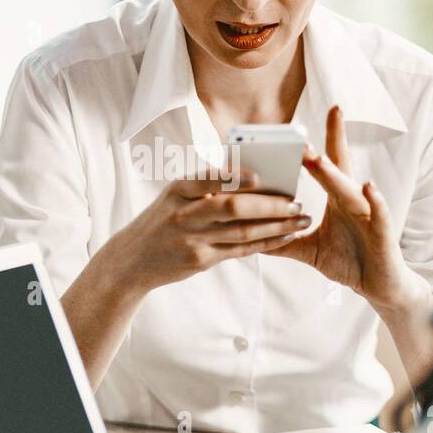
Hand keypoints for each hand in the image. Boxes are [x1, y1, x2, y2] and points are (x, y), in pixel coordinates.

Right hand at [112, 171, 311, 292]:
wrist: (132, 260)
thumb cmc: (161, 220)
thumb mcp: (174, 196)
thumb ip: (205, 186)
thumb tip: (248, 173)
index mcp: (179, 189)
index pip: (210, 179)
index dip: (236, 178)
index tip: (261, 176)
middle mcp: (184, 214)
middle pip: (233, 208)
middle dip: (269, 205)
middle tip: (295, 202)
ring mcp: (192, 239)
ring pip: (242, 232)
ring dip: (276, 226)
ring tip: (299, 220)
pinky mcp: (200, 260)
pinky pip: (239, 251)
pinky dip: (265, 243)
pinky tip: (284, 237)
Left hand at [270, 105, 425, 313]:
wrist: (377, 286)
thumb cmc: (348, 261)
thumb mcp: (310, 250)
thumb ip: (284, 240)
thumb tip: (252, 237)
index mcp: (337, 199)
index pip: (327, 165)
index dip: (322, 141)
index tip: (310, 120)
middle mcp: (353, 200)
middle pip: (336, 171)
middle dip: (319, 154)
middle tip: (299, 138)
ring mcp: (369, 214)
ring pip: (350, 190)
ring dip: (335, 176)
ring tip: (320, 161)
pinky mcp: (382, 232)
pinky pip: (379, 214)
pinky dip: (375, 201)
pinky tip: (369, 187)